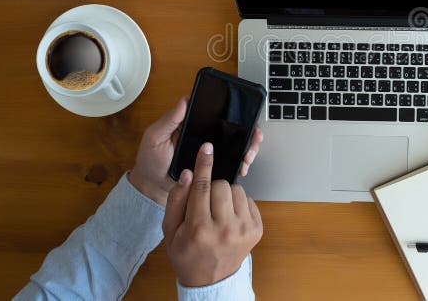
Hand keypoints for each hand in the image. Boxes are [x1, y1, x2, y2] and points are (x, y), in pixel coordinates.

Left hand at [129, 97, 263, 205]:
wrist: (152, 187)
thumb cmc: (150, 160)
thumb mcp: (155, 137)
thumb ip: (169, 120)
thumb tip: (183, 101)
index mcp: (195, 125)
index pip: (218, 114)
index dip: (235, 113)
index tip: (245, 117)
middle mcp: (207, 137)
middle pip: (235, 130)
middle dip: (250, 133)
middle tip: (254, 138)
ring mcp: (212, 153)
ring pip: (238, 147)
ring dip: (248, 149)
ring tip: (247, 156)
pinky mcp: (214, 168)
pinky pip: (232, 164)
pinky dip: (241, 165)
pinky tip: (242, 167)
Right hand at [163, 143, 263, 286]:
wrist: (210, 279)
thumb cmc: (187, 252)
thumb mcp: (170, 230)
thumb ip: (176, 200)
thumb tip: (188, 174)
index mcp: (199, 229)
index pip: (202, 187)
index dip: (203, 164)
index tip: (207, 148)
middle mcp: (224, 229)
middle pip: (222, 185)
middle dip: (212, 187)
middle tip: (206, 202)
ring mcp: (243, 230)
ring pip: (237, 190)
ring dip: (226, 195)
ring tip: (218, 211)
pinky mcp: (257, 230)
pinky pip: (249, 200)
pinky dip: (239, 204)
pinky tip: (230, 217)